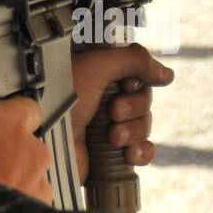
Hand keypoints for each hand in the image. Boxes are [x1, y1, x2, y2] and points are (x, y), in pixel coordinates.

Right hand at [0, 97, 54, 203]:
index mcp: (8, 119)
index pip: (25, 106)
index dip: (7, 116)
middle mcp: (32, 147)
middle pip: (25, 143)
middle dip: (5, 151)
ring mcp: (38, 180)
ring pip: (28, 175)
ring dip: (11, 178)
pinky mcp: (37, 209)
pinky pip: (29, 202)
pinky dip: (13, 204)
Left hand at [70, 43, 175, 182]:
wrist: (45, 143)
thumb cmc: (59, 102)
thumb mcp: (96, 67)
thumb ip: (134, 60)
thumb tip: (167, 72)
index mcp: (99, 76)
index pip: (138, 73)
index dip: (136, 81)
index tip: (124, 84)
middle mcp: (104, 100)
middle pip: (144, 99)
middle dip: (133, 108)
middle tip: (112, 112)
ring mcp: (109, 127)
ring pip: (145, 124)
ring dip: (133, 131)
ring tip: (111, 136)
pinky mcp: (112, 153)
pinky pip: (144, 150)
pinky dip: (141, 152)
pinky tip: (127, 153)